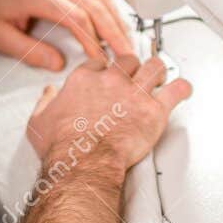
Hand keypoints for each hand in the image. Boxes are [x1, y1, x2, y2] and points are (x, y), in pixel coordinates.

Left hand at [0, 0, 134, 71]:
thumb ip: (29, 51)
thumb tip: (58, 64)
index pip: (75, 16)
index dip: (92, 39)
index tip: (101, 60)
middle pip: (94, 4)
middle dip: (114, 31)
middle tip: (127, 54)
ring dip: (116, 19)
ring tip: (127, 42)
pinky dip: (108, 8)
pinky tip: (115, 24)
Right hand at [26, 55, 191, 169]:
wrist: (83, 163)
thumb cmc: (63, 146)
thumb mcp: (39, 121)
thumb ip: (44, 102)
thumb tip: (48, 93)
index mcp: (84, 79)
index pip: (100, 62)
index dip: (107, 68)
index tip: (109, 74)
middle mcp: (111, 80)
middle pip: (129, 59)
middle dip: (133, 67)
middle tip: (135, 76)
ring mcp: (134, 93)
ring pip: (155, 67)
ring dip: (158, 72)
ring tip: (159, 78)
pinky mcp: (154, 110)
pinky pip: (177, 90)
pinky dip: (183, 89)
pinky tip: (183, 90)